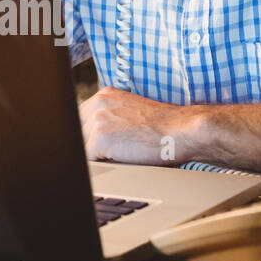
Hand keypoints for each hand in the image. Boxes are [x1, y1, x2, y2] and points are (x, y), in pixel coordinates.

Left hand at [78, 86, 195, 164]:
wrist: (182, 131)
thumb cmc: (163, 128)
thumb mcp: (131, 114)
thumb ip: (109, 119)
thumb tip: (89, 140)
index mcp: (104, 95)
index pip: (79, 119)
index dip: (87, 135)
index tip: (98, 144)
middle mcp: (98, 103)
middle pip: (78, 133)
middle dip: (90, 146)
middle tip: (115, 152)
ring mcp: (97, 120)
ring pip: (82, 148)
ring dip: (98, 156)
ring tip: (123, 154)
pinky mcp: (100, 140)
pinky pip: (90, 161)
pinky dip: (104, 165)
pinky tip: (124, 160)